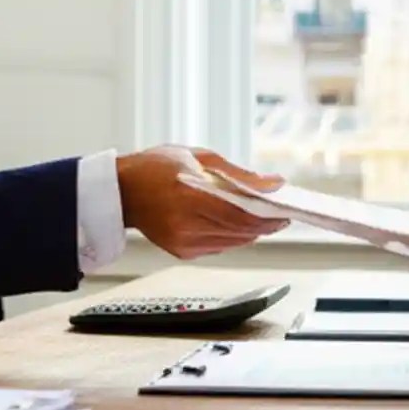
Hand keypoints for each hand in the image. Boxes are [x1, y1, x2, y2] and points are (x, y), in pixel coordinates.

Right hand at [116, 145, 288, 258]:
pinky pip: (219, 246)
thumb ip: (237, 173)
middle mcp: (186, 225)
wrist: (123, 191)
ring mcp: (184, 242)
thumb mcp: (198, 157)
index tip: (285, 211)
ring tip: (265, 218)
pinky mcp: (183, 252)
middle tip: (281, 214)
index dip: (267, 216)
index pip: (240, 214)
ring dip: (252, 231)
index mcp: (190, 198)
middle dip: (266, 224)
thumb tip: (270, 182)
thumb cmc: (154, 168)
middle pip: (240, 231)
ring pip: (233, 242)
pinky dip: (234, 236)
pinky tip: (239, 225)